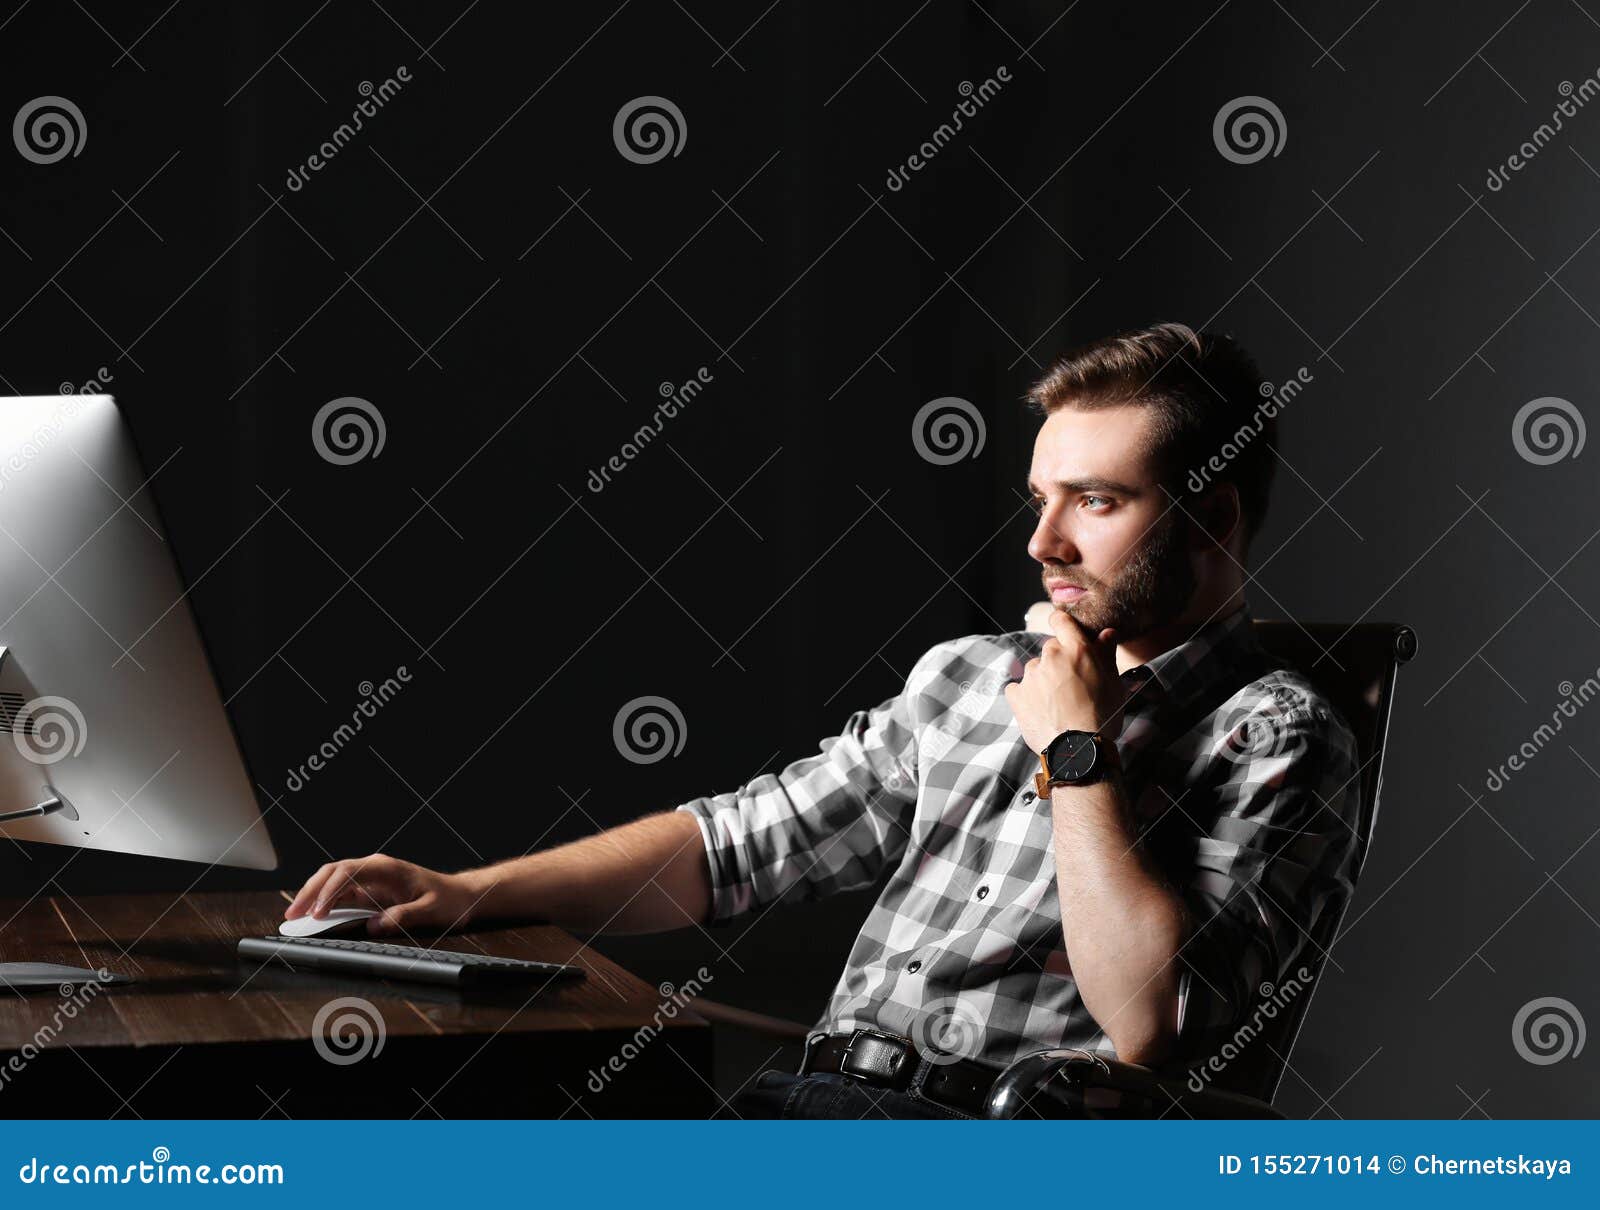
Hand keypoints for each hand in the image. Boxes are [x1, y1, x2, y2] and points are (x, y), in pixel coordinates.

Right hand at [285, 854, 478, 936]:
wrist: (460, 895)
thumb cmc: (447, 900)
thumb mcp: (430, 911)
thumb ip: (403, 916)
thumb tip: (374, 925)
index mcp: (387, 868)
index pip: (348, 873)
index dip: (329, 892)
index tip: (318, 913)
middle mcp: (374, 868)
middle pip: (332, 872)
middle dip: (310, 891)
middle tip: (292, 915)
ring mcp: (369, 877)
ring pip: (332, 879)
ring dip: (312, 895)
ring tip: (294, 916)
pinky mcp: (368, 889)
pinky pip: (340, 892)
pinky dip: (324, 902)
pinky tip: (313, 916)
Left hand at [1004, 608, 1125, 753]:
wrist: (1077, 751)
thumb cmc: (1102, 717)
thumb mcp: (1113, 683)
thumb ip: (1106, 654)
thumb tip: (1107, 632)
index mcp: (1077, 650)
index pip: (1062, 620)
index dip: (1063, 625)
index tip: (1065, 634)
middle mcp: (1051, 656)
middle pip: (1051, 649)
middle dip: (1059, 661)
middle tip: (1072, 685)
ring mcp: (1031, 676)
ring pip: (1035, 669)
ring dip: (1043, 679)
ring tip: (1058, 704)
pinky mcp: (1016, 695)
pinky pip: (1018, 688)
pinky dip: (1026, 696)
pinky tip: (1040, 710)